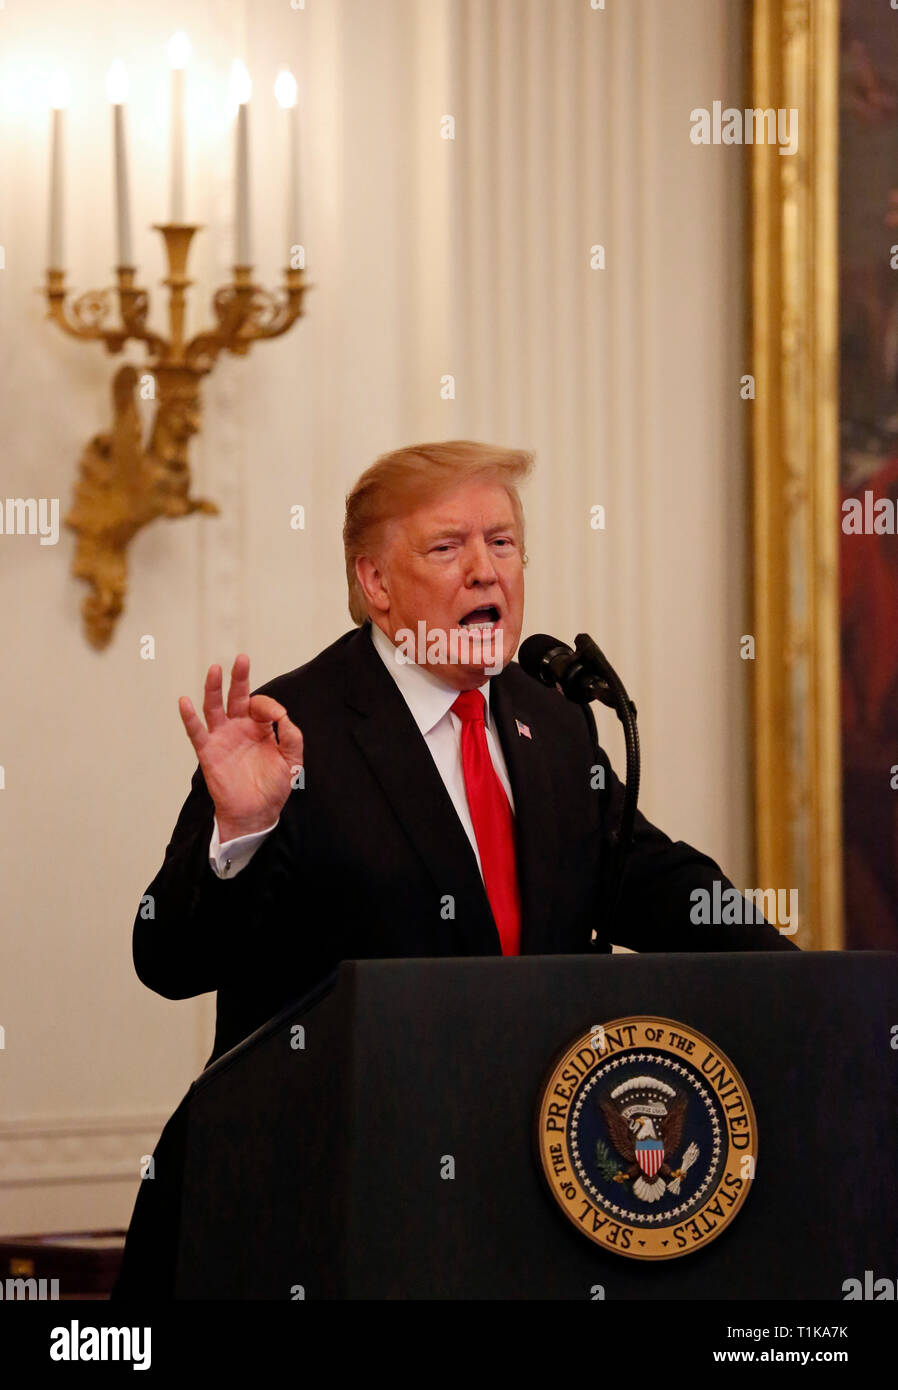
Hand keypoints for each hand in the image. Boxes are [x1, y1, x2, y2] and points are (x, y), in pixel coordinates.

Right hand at [178, 654, 303, 840]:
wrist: (256, 813)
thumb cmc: (273, 788)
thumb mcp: (292, 761)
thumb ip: (292, 737)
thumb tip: (284, 715)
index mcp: (261, 728)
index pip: (261, 705)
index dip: (269, 705)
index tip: (278, 717)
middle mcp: (240, 728)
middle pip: (237, 696)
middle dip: (239, 678)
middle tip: (241, 659)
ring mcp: (223, 738)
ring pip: (215, 708)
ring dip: (214, 689)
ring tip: (215, 670)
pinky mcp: (209, 752)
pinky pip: (196, 732)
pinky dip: (189, 718)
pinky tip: (184, 702)